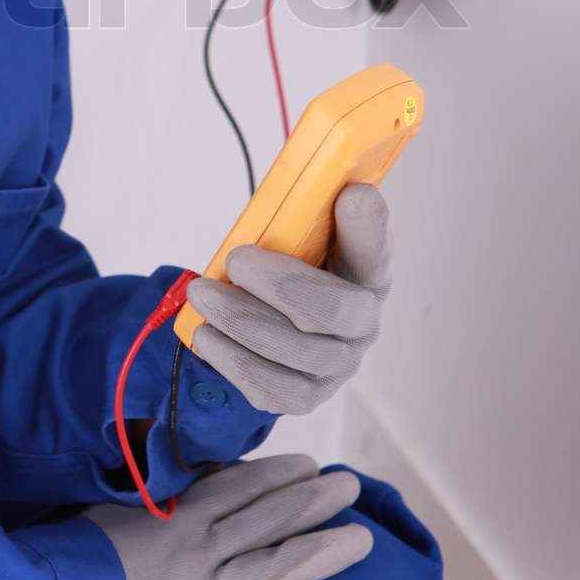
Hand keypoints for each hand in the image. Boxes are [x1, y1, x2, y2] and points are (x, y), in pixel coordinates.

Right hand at [80, 453, 372, 579]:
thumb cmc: (73, 545)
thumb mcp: (115, 498)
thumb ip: (156, 487)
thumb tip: (186, 467)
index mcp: (180, 514)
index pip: (242, 487)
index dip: (280, 475)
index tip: (312, 466)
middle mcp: (200, 551)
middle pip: (269, 522)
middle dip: (314, 503)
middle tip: (353, 488)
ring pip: (272, 569)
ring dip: (319, 553)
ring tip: (362, 541)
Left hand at [184, 183, 392, 416]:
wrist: (271, 320)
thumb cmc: (288, 266)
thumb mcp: (299, 233)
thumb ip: (310, 211)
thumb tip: (332, 184)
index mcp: (368, 272)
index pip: (377, 248)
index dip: (369, 227)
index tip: (351, 195)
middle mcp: (363, 324)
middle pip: (333, 312)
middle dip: (279, 286)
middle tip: (234, 260)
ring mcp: (338, 366)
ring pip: (297, 354)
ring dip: (242, 322)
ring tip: (202, 294)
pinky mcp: (308, 395)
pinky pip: (273, 391)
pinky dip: (234, 363)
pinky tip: (206, 337)